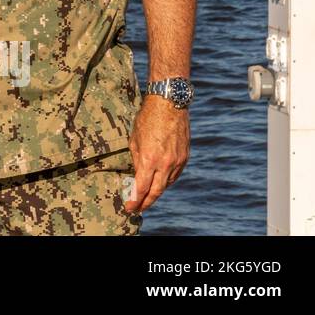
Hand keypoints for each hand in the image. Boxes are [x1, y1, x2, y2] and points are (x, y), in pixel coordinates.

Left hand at [123, 97, 189, 214]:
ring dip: (157, 192)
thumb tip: (136, 174)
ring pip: (167, 184)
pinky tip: (160, 183)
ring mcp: (177, 161)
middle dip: (146, 203)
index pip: (142, 187)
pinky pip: (175, 175)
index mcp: (149, 159)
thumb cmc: (147, 118)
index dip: (135, 200)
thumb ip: (136, 159)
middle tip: (138, 209)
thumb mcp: (134, 139)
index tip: (129, 207)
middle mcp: (165, 164)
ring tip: (147, 198)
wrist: (169, 104)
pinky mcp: (185, 157)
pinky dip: (167, 181)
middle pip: (156, 191)